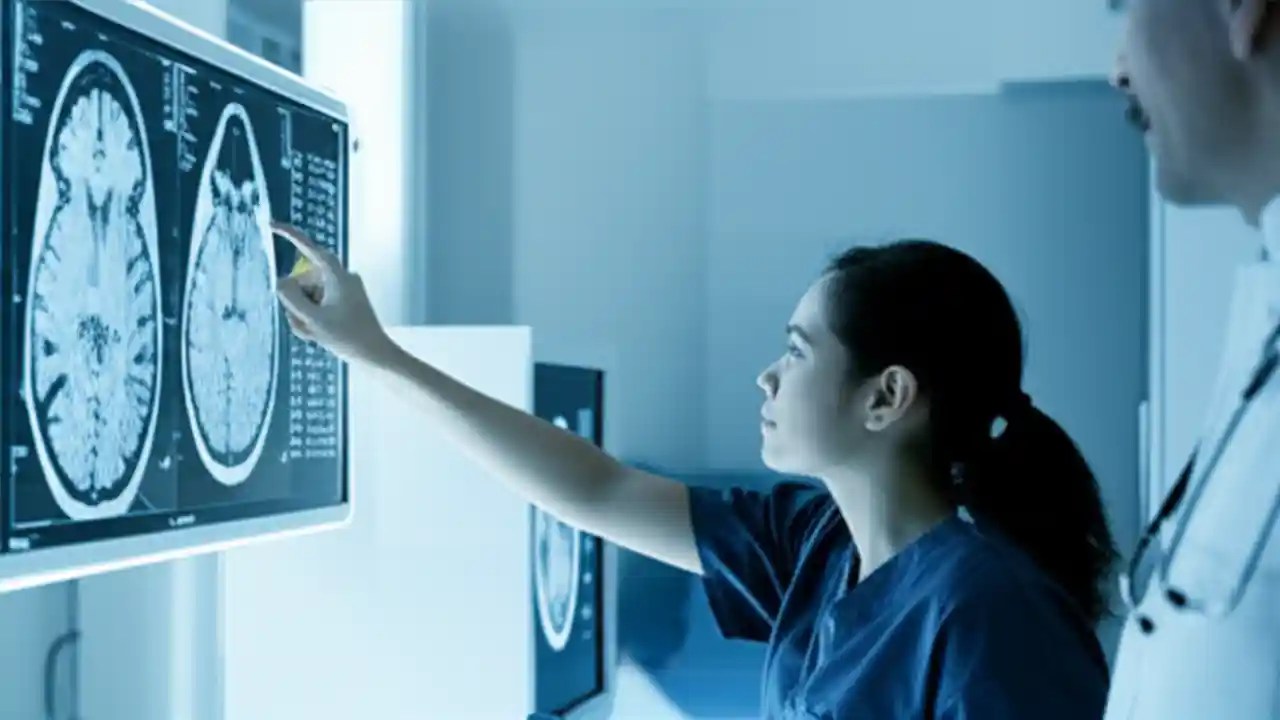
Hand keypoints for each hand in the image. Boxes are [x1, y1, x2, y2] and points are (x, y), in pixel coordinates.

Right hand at [273, 222, 393, 364]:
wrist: (376, 356)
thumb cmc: (348, 337)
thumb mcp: (313, 319)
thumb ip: (292, 298)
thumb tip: (281, 281)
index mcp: (337, 276)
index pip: (309, 248)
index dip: (290, 235)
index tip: (272, 226)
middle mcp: (341, 278)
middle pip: (303, 280)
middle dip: (296, 303)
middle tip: (305, 326)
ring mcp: (343, 290)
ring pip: (308, 295)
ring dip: (303, 315)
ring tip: (313, 335)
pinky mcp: (343, 302)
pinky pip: (318, 304)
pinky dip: (312, 318)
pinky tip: (318, 336)